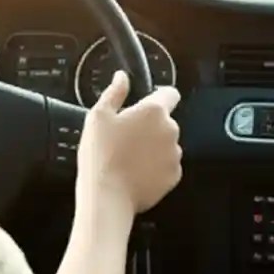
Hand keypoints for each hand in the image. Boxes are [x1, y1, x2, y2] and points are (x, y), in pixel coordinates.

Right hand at [77, 71, 182, 216]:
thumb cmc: (100, 154)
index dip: (158, 96)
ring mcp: (175, 154)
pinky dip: (156, 168)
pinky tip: (136, 173)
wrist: (107, 196)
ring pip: (166, 144)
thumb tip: (121, 77)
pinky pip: (167, 166)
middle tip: (126, 138)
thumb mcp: (98, 117)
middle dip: (150, 127)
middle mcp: (171, 130)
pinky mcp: (175, 176)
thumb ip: (114, 93)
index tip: (145, 105)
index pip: (170, 93)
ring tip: (129, 158)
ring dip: (154, 147)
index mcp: (154, 111)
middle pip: (165, 122)